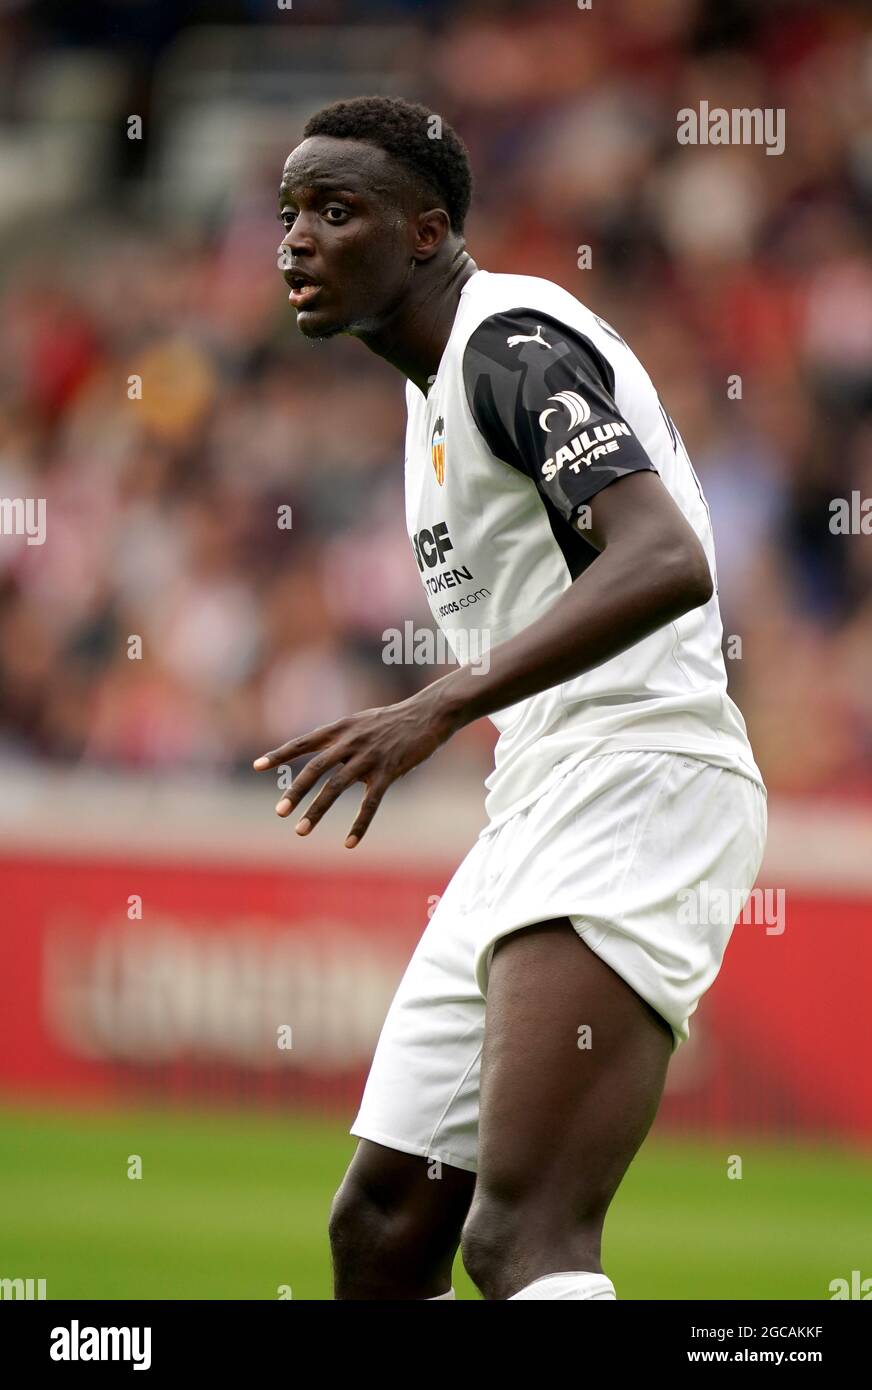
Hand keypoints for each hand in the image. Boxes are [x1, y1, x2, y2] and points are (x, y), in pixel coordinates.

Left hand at [252, 684, 461, 847]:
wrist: (428, 714)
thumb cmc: (395, 720)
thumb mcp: (362, 722)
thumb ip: (342, 738)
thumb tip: (325, 754)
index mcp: (340, 729)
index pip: (303, 742)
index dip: (280, 754)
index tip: (258, 765)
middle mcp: (349, 742)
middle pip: (315, 769)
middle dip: (295, 792)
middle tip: (279, 812)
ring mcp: (368, 757)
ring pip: (335, 788)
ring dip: (316, 811)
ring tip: (300, 830)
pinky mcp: (388, 771)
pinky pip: (370, 803)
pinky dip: (359, 824)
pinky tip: (349, 843)